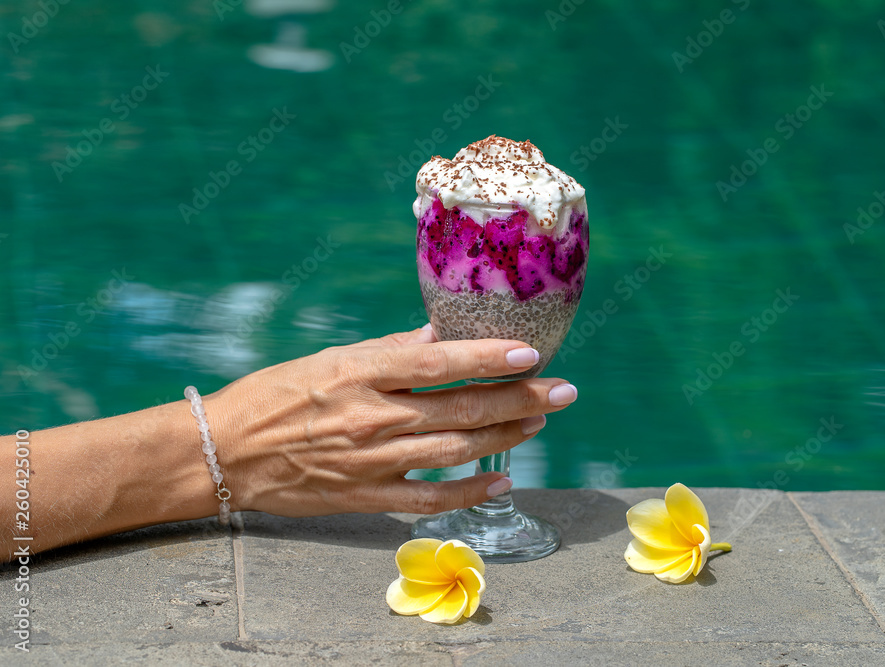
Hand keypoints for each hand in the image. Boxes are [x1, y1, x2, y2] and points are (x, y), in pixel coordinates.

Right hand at [205, 326, 577, 516]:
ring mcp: (372, 462)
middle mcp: (374, 418)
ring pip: (456, 450)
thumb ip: (387, 351)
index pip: (438, 363)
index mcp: (362, 374)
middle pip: (462, 408)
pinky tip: (502, 480)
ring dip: (505, 436)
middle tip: (562, 391)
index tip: (529, 353)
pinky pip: (430, 498)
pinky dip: (470, 492)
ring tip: (539, 422)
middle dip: (520, 399)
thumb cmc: (273, 396)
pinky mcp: (366, 497)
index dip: (488, 358)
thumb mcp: (329, 358)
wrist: (224, 453)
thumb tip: (437, 337)